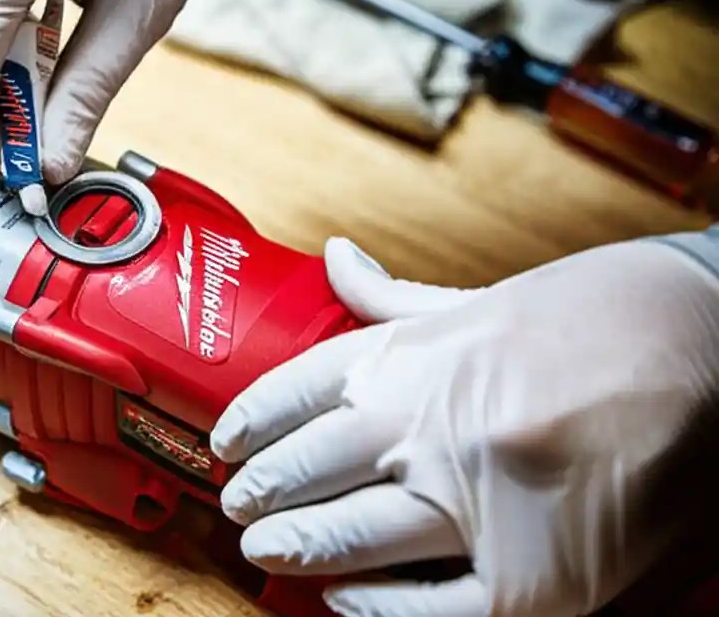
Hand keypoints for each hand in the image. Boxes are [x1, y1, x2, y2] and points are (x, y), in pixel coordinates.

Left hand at [211, 236, 718, 615]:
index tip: (228, 443)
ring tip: (264, 548)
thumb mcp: (493, 296)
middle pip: (301, 472)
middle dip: (256, 493)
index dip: (245, 425)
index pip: (290, 395)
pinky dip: (369, 609)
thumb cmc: (615, 316)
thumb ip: (399, 301)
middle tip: (237, 504)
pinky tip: (342, 597)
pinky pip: (421, 612)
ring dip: (289, 548)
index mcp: (417, 357)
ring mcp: (477, 510)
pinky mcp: (531, 584)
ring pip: (343, 541)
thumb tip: (337, 262)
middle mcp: (432, 430)